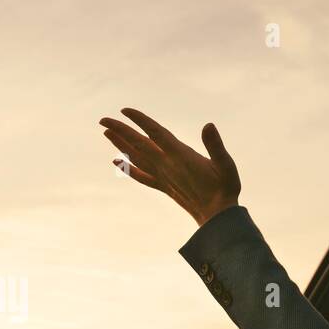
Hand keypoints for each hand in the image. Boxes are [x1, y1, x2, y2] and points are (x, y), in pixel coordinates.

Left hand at [99, 108, 240, 226]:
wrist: (217, 217)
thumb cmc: (225, 188)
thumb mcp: (225, 165)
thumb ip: (216, 146)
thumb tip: (209, 125)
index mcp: (180, 156)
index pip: (156, 134)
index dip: (140, 121)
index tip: (124, 111)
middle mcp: (166, 166)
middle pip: (139, 145)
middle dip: (120, 131)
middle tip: (102, 120)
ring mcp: (163, 177)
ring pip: (136, 158)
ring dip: (120, 145)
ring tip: (106, 133)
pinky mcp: (164, 186)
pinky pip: (141, 176)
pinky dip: (127, 168)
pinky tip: (117, 163)